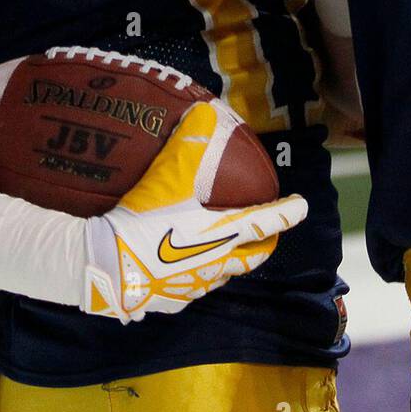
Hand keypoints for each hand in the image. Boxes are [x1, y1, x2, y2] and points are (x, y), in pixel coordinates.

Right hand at [82, 98, 306, 321]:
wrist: (108, 269)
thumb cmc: (144, 222)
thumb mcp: (167, 177)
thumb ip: (188, 144)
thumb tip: (205, 111)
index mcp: (224, 232)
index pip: (268, 221)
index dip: (288, 212)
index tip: (301, 206)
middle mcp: (219, 262)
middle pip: (255, 255)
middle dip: (266, 242)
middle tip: (267, 231)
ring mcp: (199, 285)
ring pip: (228, 273)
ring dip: (234, 258)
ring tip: (226, 245)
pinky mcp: (177, 300)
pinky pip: (199, 286)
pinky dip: (202, 274)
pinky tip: (185, 265)